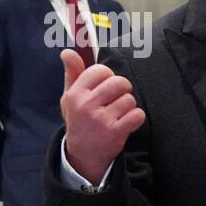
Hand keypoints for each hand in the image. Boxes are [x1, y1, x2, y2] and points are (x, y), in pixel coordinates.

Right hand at [59, 50, 145, 182]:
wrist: (83, 154)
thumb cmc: (79, 120)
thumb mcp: (70, 97)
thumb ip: (72, 73)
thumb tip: (67, 51)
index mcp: (75, 94)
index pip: (100, 71)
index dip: (108, 76)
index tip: (106, 85)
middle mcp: (87, 105)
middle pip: (119, 82)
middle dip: (123, 89)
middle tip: (117, 98)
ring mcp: (101, 119)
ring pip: (130, 99)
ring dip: (128, 106)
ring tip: (118, 113)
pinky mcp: (116, 132)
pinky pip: (138, 114)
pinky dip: (136, 118)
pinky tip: (126, 123)